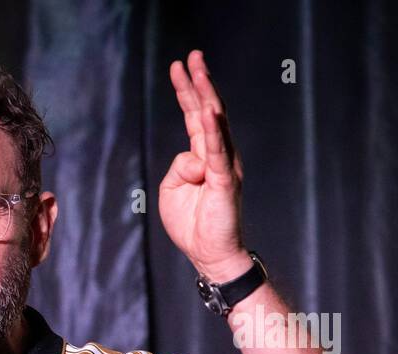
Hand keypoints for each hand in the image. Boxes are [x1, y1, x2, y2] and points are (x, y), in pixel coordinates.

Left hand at [159, 50, 251, 281]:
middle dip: (198, 82)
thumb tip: (190, 156)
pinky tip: (209, 112)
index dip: (187, 91)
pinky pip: (218, 152)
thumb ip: (178, 167)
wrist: (209, 253)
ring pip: (215, 125)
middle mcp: (217, 155)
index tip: (179, 66)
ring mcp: (224, 166)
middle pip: (207, 112)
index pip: (195, 116)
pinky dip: (213, 132)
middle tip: (192, 55)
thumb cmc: (191, 223)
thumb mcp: (171, 190)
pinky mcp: (225, 181)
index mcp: (202, 156)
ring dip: (206, 96)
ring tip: (200, 72)